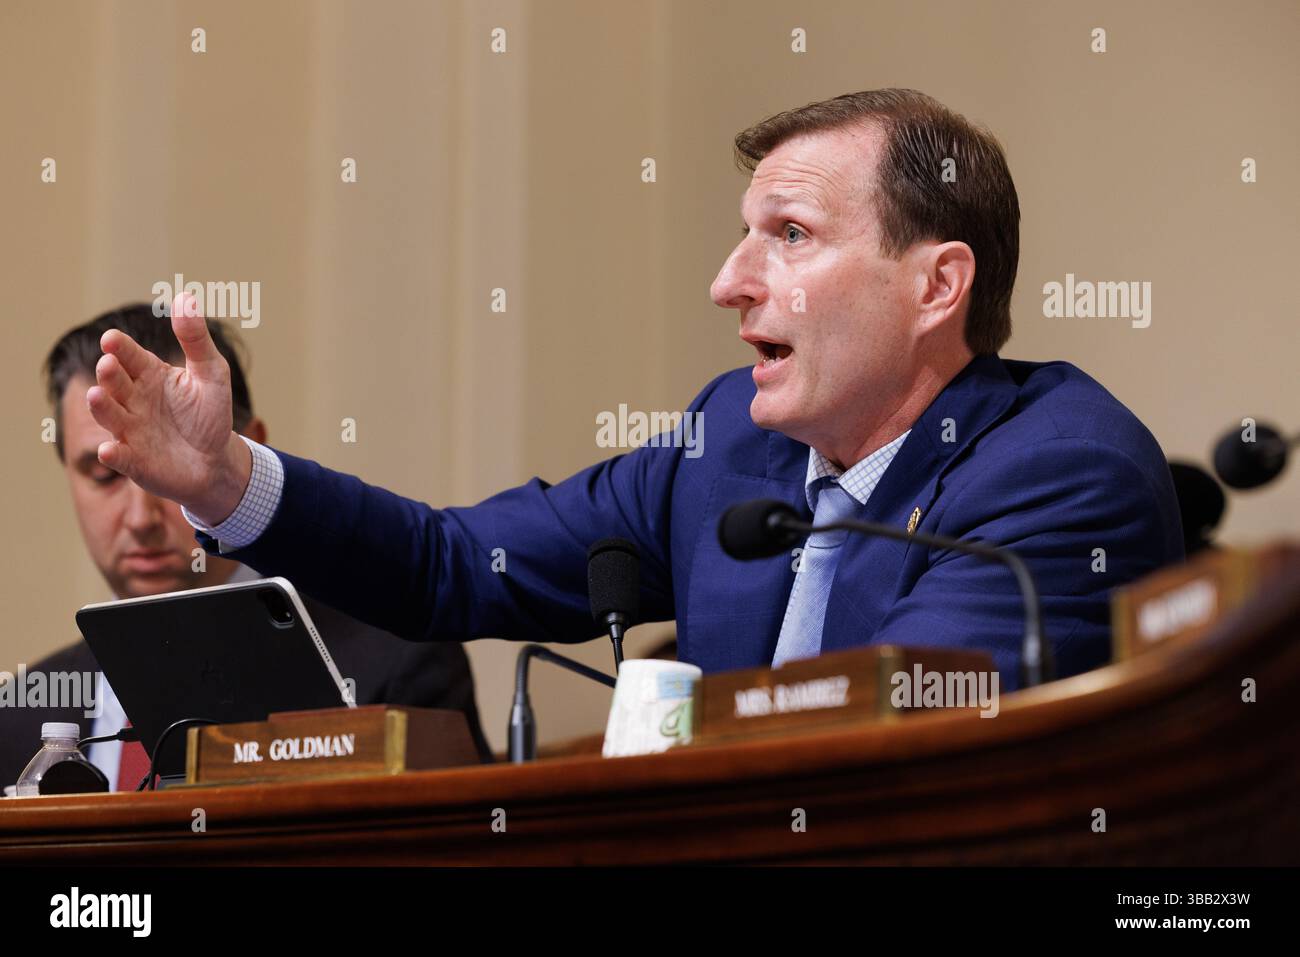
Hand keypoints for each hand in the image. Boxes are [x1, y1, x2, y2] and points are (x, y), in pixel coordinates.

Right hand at [87, 293, 251, 524]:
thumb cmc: (211, 415)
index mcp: (149, 374)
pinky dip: (112, 454)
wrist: (216, 463)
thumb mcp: (211, 374)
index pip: (129, 356)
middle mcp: (132, 399)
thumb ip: (196, 339)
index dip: (120, 348)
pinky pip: (118, 456)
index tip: (112, 339)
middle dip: (109, 374)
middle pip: (114, 382)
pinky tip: (109, 450)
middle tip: (109, 364)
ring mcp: (129, 430)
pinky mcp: (132, 460)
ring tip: (98, 396)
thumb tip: (186, 296)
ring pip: (109, 415)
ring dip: (101, 407)